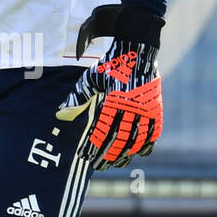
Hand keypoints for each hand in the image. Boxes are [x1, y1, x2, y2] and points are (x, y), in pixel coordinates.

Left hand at [56, 38, 162, 167]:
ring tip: (117, 164)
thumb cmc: (111, 66)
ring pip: (137, 138)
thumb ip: (77, 97)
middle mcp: (132, 105)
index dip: (94, 145)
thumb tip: (60, 115)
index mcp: (114, 98)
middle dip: (108, 155)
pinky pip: (154, 131)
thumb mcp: (91, 78)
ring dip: (127, 154)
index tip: (85, 155)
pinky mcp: (156, 108)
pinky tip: (140, 153)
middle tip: (98, 166)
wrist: (138, 51)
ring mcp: (147, 108)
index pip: (102, 128)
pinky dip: (148, 144)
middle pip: (119, 138)